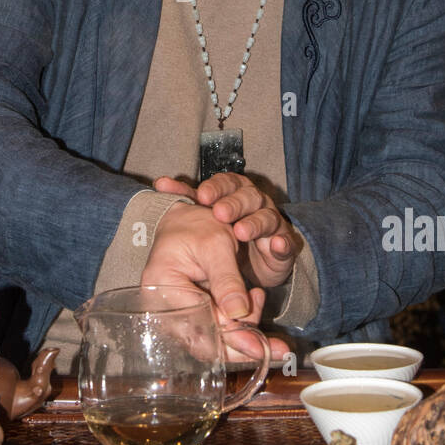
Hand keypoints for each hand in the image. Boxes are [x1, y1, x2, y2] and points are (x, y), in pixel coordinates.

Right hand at [141, 198, 292, 361]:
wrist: (185, 217)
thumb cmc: (195, 225)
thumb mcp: (215, 245)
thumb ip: (227, 280)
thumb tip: (240, 315)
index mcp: (161, 287)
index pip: (199, 327)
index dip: (233, 340)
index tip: (262, 348)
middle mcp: (163, 307)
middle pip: (206, 342)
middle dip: (244, 346)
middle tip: (278, 350)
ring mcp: (177, 312)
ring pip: (213, 340)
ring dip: (244, 335)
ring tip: (261, 301)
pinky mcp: (192, 313)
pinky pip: (215, 329)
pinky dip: (238, 325)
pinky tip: (254, 304)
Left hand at [153, 172, 298, 288]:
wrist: (254, 261)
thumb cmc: (227, 230)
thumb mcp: (206, 214)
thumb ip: (186, 198)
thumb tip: (159, 183)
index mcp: (235, 192)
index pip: (227, 182)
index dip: (216, 188)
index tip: (202, 196)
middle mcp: (255, 203)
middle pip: (248, 196)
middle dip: (234, 204)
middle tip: (219, 214)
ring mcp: (271, 223)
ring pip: (267, 217)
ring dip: (254, 223)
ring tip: (240, 232)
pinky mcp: (283, 245)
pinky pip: (285, 243)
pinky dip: (282, 244)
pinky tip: (276, 245)